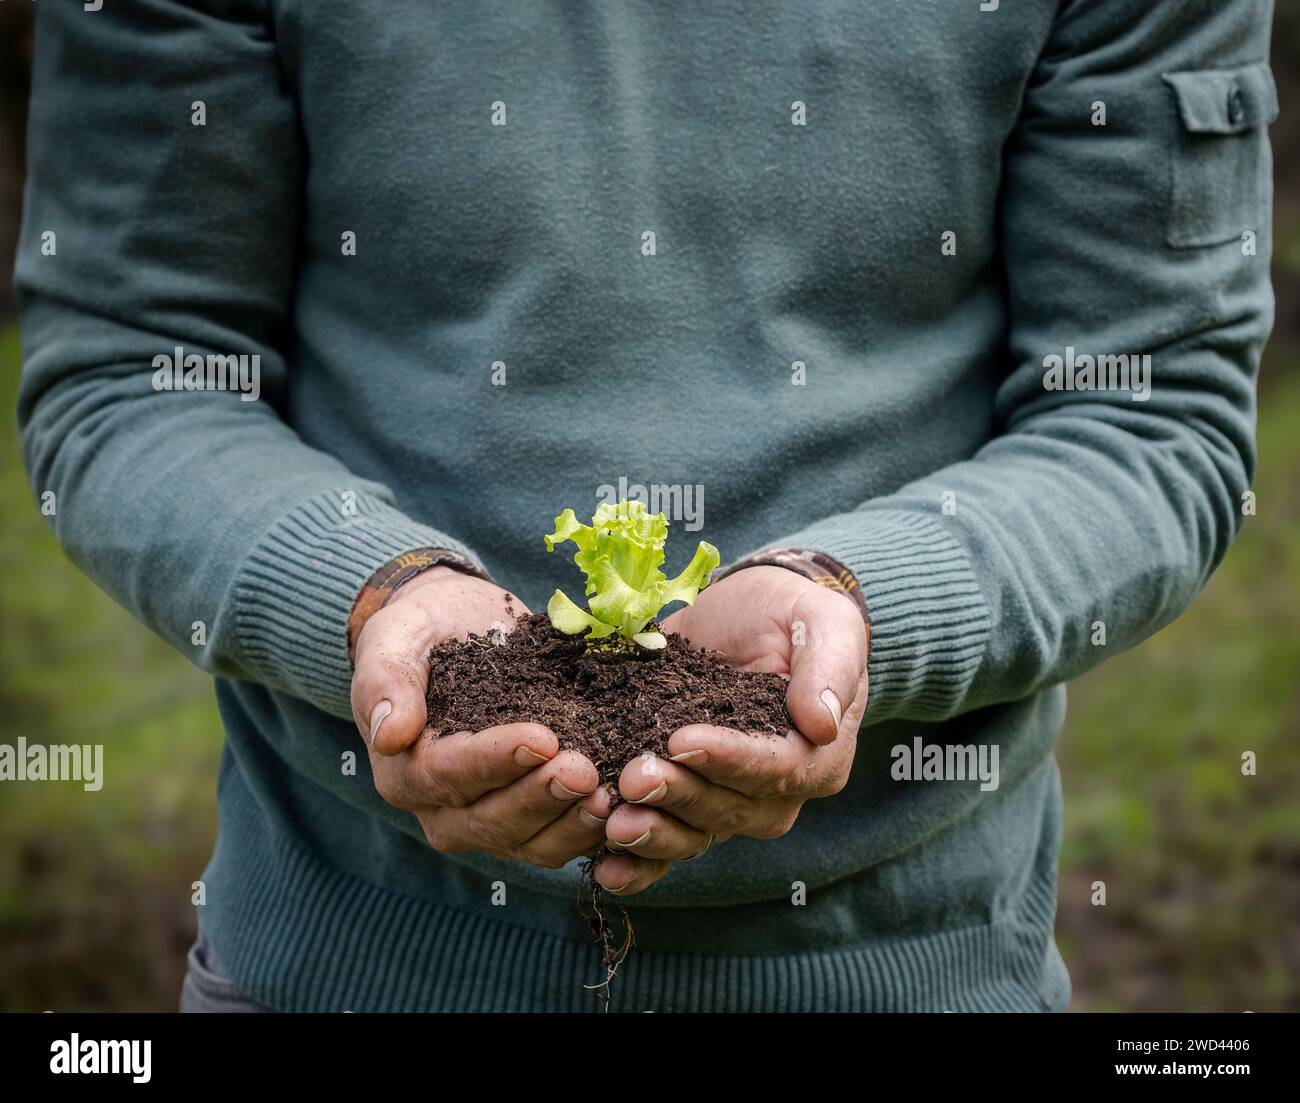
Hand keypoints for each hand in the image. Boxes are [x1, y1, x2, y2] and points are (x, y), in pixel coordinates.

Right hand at [351, 566, 609, 866]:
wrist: (457, 629)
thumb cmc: (423, 633)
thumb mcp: (394, 639)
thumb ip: (385, 681)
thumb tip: (389, 734)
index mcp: (403, 771)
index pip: (447, 776)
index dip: (494, 762)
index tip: (542, 739)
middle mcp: (442, 810)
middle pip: (489, 821)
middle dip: (539, 799)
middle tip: (584, 771)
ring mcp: (486, 821)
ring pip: (527, 842)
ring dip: (569, 824)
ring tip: (608, 797)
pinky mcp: (528, 820)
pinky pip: (556, 840)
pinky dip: (588, 831)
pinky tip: (622, 808)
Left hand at [593, 565, 867, 894]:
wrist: (744, 612)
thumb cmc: (790, 614)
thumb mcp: (823, 621)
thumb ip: (831, 666)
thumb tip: (822, 723)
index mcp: (819, 756)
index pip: (777, 769)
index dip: (730, 761)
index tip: (682, 741)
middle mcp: (776, 792)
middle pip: (729, 809)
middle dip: (680, 796)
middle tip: (634, 777)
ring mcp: (728, 801)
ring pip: (694, 833)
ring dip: (653, 833)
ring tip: (612, 820)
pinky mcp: (687, 798)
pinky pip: (667, 842)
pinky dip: (637, 863)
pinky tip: (602, 867)